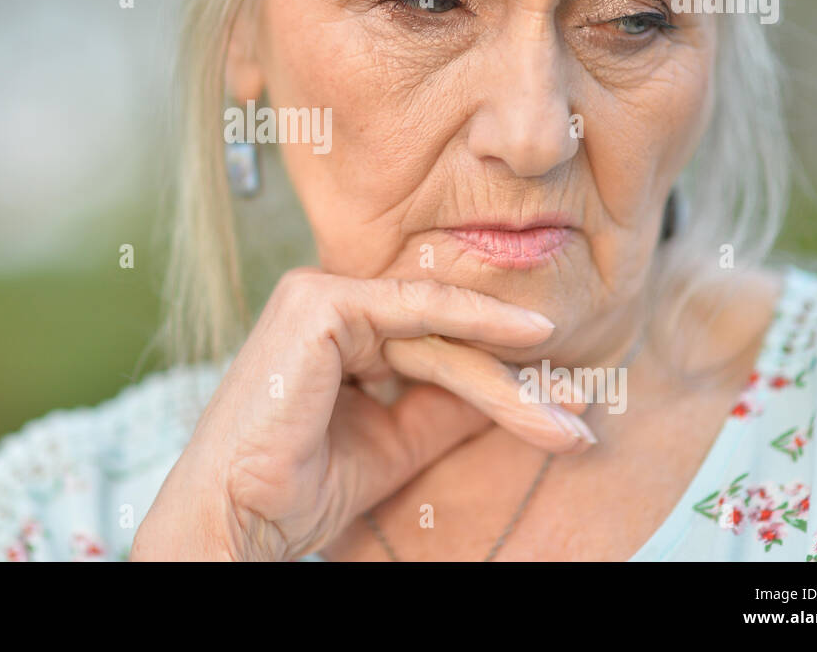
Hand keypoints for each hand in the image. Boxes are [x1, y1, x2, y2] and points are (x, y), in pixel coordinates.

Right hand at [131, 267, 592, 560]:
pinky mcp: (320, 304)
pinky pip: (418, 314)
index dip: (498, 375)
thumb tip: (522, 386)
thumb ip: (447, 408)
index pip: (431, 345)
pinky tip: (529, 337)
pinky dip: (476, 325)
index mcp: (335, 336)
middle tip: (578, 415)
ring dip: (505, 377)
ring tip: (564, 415)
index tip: (563, 406)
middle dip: (513, 381)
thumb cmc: (296, 489)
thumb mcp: (395, 444)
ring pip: (437, 332)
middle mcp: (325, 307)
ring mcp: (318, 298)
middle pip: (441, 340)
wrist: (238, 518)